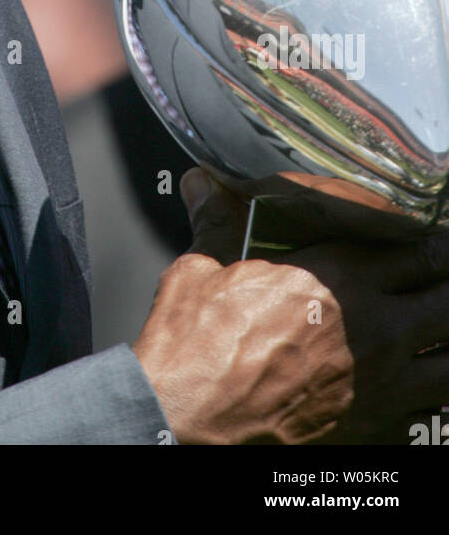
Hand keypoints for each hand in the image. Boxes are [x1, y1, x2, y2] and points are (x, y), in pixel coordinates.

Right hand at [132, 168, 448, 443]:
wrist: (188, 416)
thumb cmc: (194, 344)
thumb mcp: (202, 268)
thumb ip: (217, 222)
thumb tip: (200, 183)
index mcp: (338, 278)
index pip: (420, 251)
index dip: (435, 244)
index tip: (435, 241)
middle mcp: (374, 328)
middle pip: (446, 300)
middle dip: (444, 286)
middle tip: (436, 280)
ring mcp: (381, 384)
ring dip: (445, 341)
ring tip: (436, 333)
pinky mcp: (374, 428)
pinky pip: (432, 411)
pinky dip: (432, 395)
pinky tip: (421, 385)